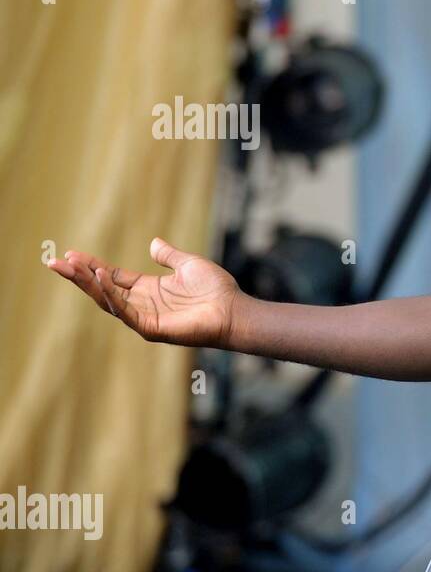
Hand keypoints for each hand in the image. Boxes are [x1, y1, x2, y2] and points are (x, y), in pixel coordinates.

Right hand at [48, 237, 241, 347]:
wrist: (235, 310)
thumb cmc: (216, 290)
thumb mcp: (189, 264)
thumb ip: (169, 256)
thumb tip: (153, 242)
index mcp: (148, 289)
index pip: (112, 277)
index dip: (91, 266)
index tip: (70, 254)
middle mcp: (142, 304)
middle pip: (101, 289)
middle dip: (78, 276)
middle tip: (53, 262)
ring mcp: (145, 318)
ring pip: (107, 301)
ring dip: (88, 284)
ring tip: (70, 267)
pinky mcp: (152, 328)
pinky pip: (125, 312)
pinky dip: (111, 295)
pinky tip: (100, 277)